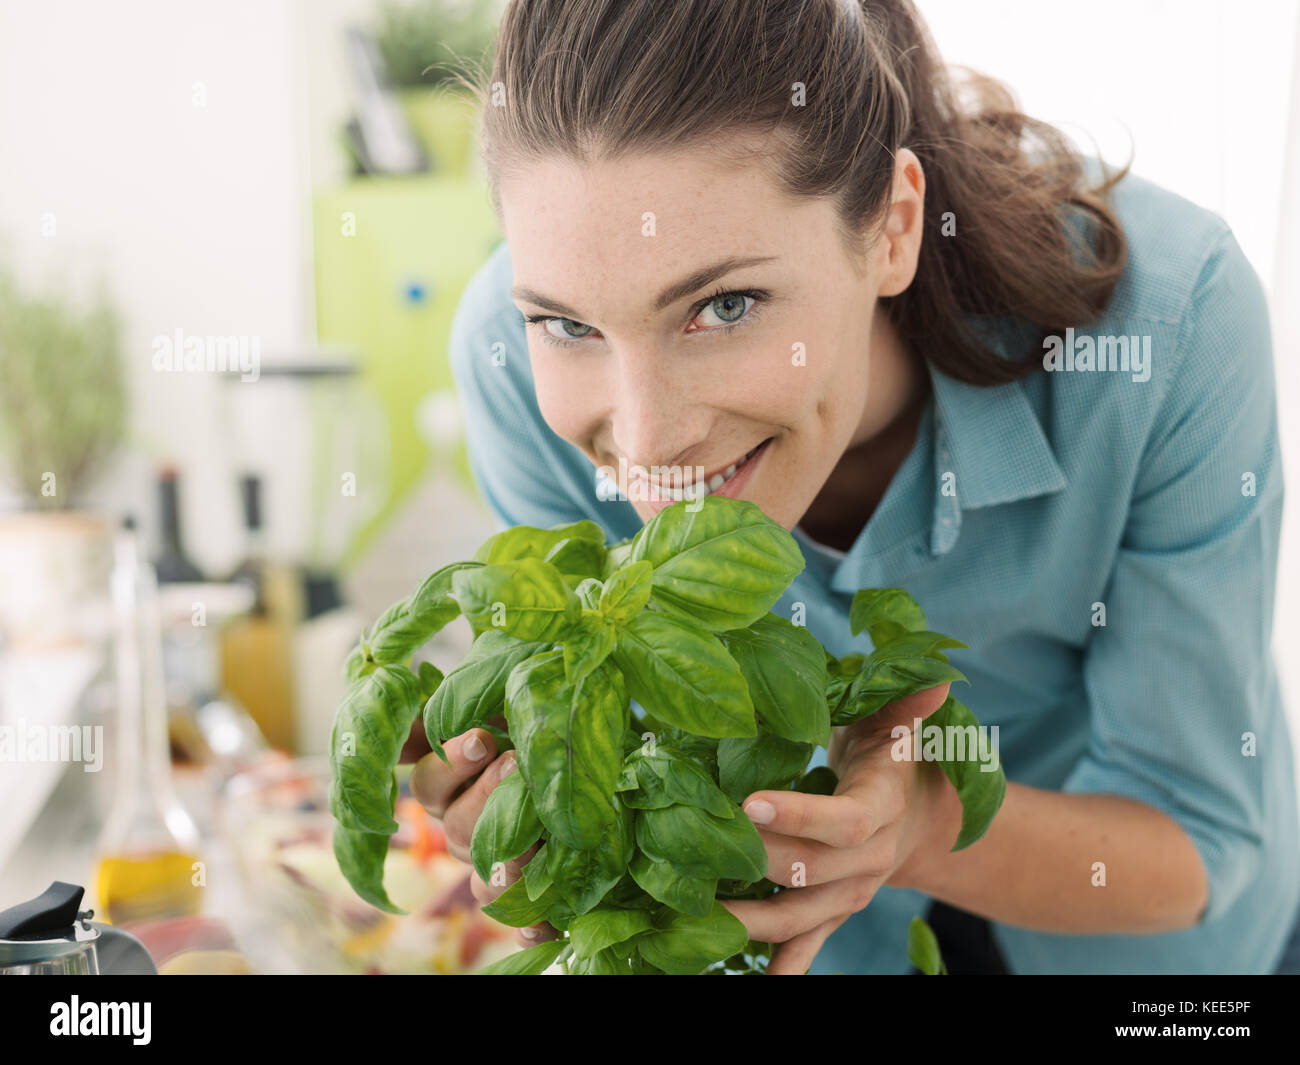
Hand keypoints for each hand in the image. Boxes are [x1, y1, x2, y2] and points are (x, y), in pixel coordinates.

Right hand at [407, 723, 553, 947]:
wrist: (570, 758)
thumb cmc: (521, 727)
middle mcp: (463, 830)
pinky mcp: (524, 894)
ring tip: (534, 836)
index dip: (453, 764)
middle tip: (516, 765)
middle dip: (488, 796)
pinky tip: (543, 925)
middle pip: (459, 827)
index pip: (430, 782)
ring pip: (486, 877)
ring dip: (509, 859)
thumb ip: (453, 702)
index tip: (483, 739)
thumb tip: (409, 686)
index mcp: (446, 789)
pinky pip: (522, 918)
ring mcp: (491, 865)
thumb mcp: (490, 704)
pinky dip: (531, 924)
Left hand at [719, 682, 958, 974]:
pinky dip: (779, 968)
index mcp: (881, 808)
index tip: (749, 803)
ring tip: (697, 914)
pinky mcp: (833, 914)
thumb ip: (907, 702)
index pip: (844, 821)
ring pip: (799, 918)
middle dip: (755, 861)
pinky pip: (806, 947)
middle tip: (696, 845)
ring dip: (749, 921)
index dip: (800, 816)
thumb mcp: (896, 724)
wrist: (917, 817)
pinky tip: (743, 979)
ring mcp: (849, 893)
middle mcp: (868, 860)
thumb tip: (936, 676)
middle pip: (811, 871)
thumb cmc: (890, 756)